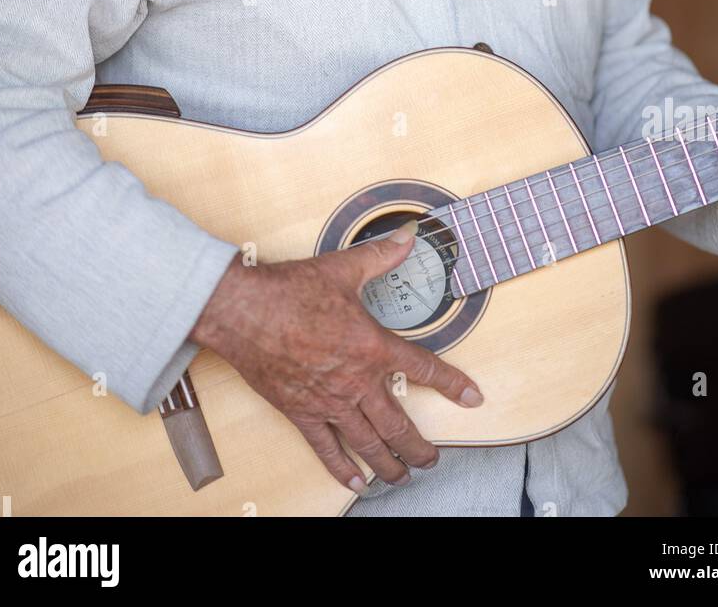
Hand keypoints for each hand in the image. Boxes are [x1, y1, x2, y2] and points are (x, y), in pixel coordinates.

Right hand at [189, 223, 482, 493]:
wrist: (244, 311)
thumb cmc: (290, 291)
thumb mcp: (344, 268)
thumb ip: (381, 255)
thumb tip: (408, 237)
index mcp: (372, 346)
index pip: (425, 369)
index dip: (453, 385)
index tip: (473, 398)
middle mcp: (356, 381)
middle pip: (399, 424)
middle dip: (419, 447)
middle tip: (432, 458)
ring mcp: (330, 402)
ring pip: (369, 443)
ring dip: (389, 463)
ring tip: (402, 475)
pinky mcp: (302, 412)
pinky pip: (326, 448)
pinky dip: (342, 467)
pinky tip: (354, 481)